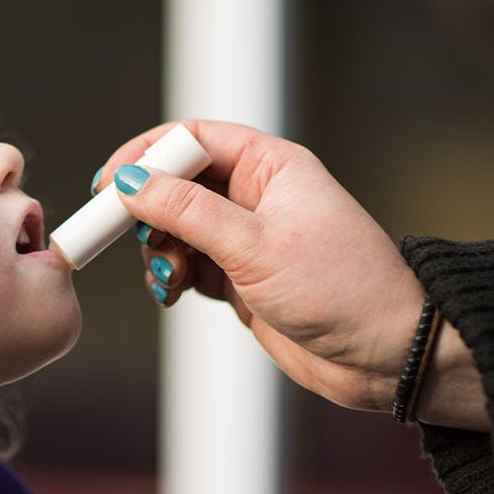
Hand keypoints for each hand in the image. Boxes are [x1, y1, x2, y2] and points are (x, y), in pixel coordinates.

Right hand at [96, 121, 456, 416]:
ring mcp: (247, 238)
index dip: (146, 155)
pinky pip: (188, 265)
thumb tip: (131, 183)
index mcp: (270, 166)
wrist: (384, 355)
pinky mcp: (241, 278)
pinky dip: (172, 276)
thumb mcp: (254, 245)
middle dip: (146, 209)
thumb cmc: (341, 289)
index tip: (108, 184)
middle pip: (177, 183)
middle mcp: (256, 195)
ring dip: (158, 250)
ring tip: (168, 277)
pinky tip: (173, 293)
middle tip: (121, 236)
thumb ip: (187, 212)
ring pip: (176, 228)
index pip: (193, 139)